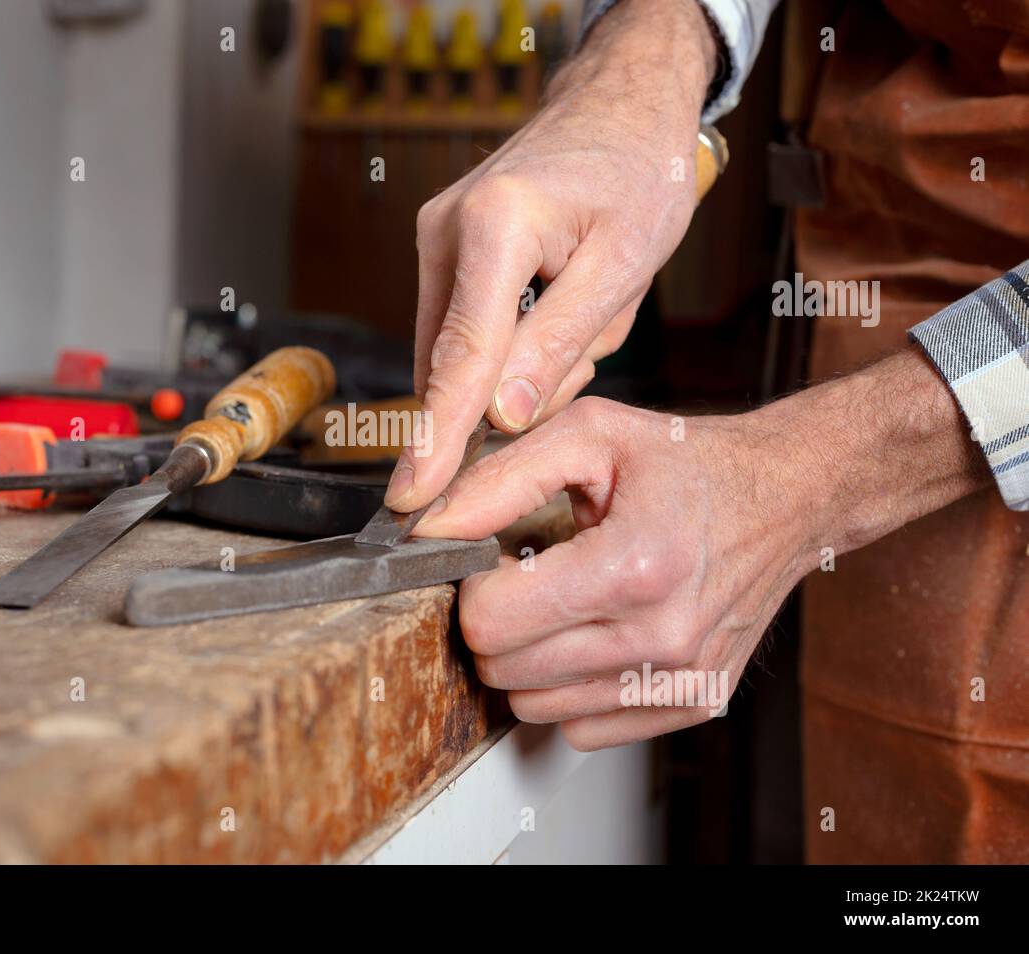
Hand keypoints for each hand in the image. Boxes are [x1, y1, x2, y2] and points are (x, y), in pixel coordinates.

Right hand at [386, 0, 718, 512]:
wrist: (621, 106)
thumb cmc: (637, 173)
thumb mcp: (624, 263)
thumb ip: (559, 344)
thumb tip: (501, 417)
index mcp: (495, 226)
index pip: (461, 358)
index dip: (438, 436)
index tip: (410, 496)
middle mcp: (446, 232)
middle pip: (458, 362)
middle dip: (520, 384)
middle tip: (589, 332)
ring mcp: (438, 241)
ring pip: (463, 353)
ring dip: (523, 360)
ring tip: (583, 299)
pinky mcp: (444, 253)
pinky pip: (467, 330)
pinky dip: (511, 342)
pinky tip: (557, 302)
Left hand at [414, 350, 986, 749]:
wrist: (789, 496)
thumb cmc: (690, 462)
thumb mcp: (590, 434)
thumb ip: (499, 479)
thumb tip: (428, 527)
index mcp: (634, 566)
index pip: (491, 623)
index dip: (474, 587)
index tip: (496, 559)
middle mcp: (661, 637)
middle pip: (506, 671)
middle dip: (497, 621)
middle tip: (528, 574)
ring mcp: (681, 680)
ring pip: (536, 708)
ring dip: (531, 658)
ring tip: (566, 600)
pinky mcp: (693, 704)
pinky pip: (583, 729)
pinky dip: (572, 688)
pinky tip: (596, 633)